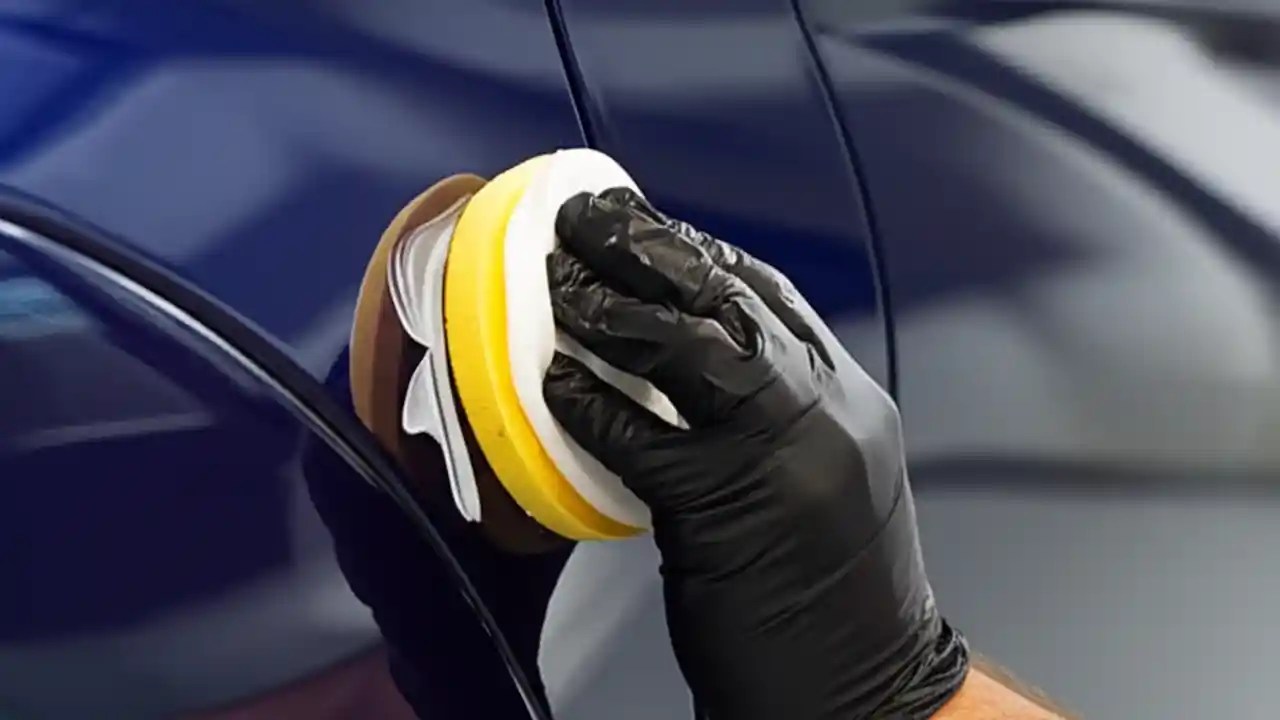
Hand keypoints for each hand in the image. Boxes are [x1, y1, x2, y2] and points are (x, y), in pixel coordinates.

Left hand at [543, 188, 968, 718]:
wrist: (869, 689)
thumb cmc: (837, 595)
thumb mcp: (825, 477)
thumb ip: (771, 413)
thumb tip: (685, 365)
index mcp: (847, 399)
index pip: (768, 293)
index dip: (696, 249)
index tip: (645, 224)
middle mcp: (825, 409)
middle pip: (727, 294)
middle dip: (647, 244)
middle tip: (586, 216)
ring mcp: (782, 453)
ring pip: (689, 344)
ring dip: (611, 304)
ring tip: (558, 278)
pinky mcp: (727, 507)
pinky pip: (642, 436)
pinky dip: (591, 403)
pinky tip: (555, 380)